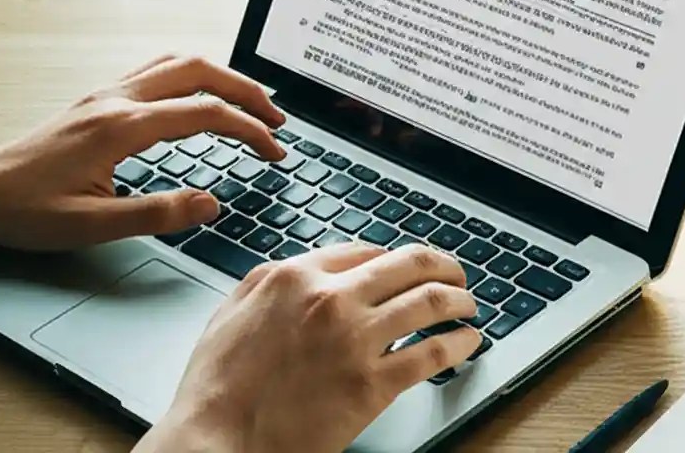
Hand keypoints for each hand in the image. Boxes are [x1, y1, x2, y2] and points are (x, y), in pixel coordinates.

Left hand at [0, 54, 285, 250]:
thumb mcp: (94, 226)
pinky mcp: (99, 99)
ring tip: (250, 102)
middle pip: (200, 71)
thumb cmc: (28, 211)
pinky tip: (200, 97)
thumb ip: (157, 214)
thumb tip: (211, 204)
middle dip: (247, 91)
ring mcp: (106, 94)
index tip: (275, 151)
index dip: (250, 130)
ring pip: (178, 62)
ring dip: (222, 77)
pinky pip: (157, 69)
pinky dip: (193, 76)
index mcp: (122, 127)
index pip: (206, 114)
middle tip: (277, 119)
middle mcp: (116, 100)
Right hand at [135, 243, 481, 452]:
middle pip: (411, 264)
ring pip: (430, 303)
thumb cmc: (217, 388)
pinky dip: (459, 344)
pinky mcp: (373, 385)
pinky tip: (467, 342)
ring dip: (460, 301)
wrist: (216, 443)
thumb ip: (272, 282)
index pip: (367, 251)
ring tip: (468, 306)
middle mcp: (331, 300)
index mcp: (296, 277)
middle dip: (443, 267)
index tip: (410, 267)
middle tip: (456, 276)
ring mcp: (356, 341)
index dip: (395, 258)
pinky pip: (433, 353)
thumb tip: (308, 269)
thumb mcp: (231, 311)